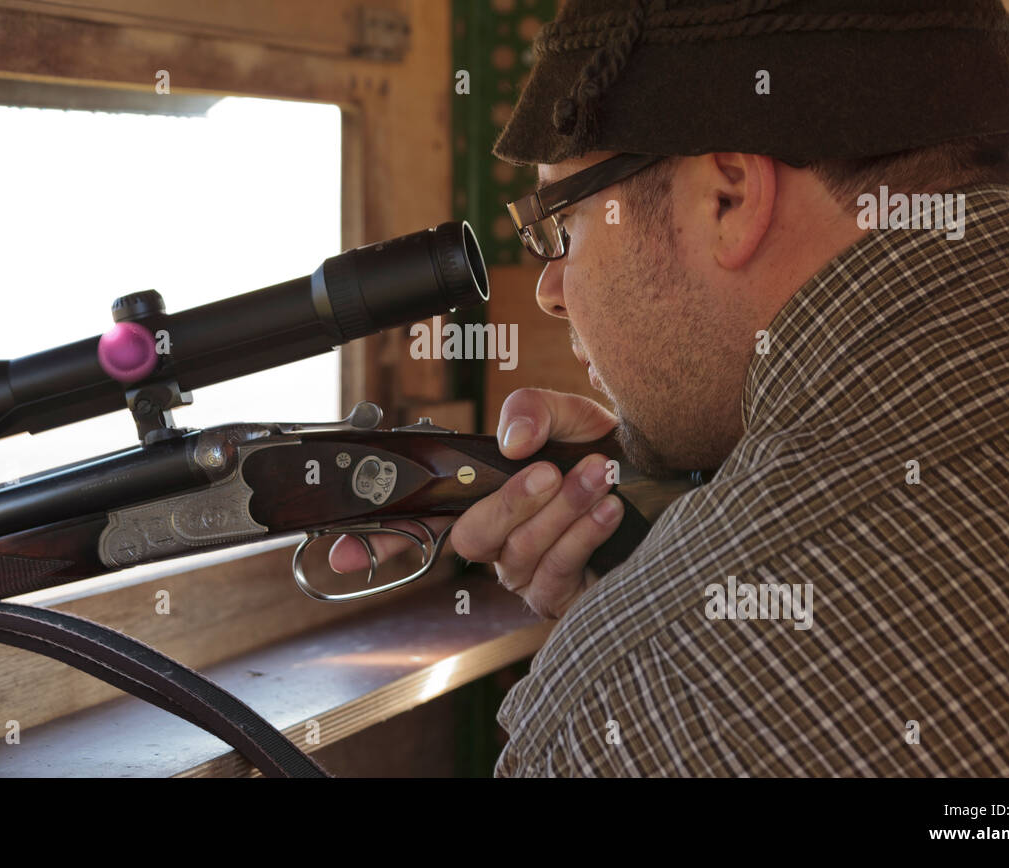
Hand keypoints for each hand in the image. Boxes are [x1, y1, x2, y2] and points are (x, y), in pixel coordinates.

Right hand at [329, 388, 621, 619]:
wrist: (665, 481)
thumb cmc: (605, 450)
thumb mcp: (568, 414)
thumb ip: (533, 410)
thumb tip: (511, 442)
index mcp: (482, 500)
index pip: (420, 523)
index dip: (379, 541)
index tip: (343, 556)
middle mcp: (498, 543)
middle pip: (472, 538)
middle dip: (510, 503)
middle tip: (547, 470)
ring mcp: (526, 574)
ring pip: (519, 554)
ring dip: (560, 511)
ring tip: (600, 476)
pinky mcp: (562, 598)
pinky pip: (557, 574)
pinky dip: (583, 534)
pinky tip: (608, 508)